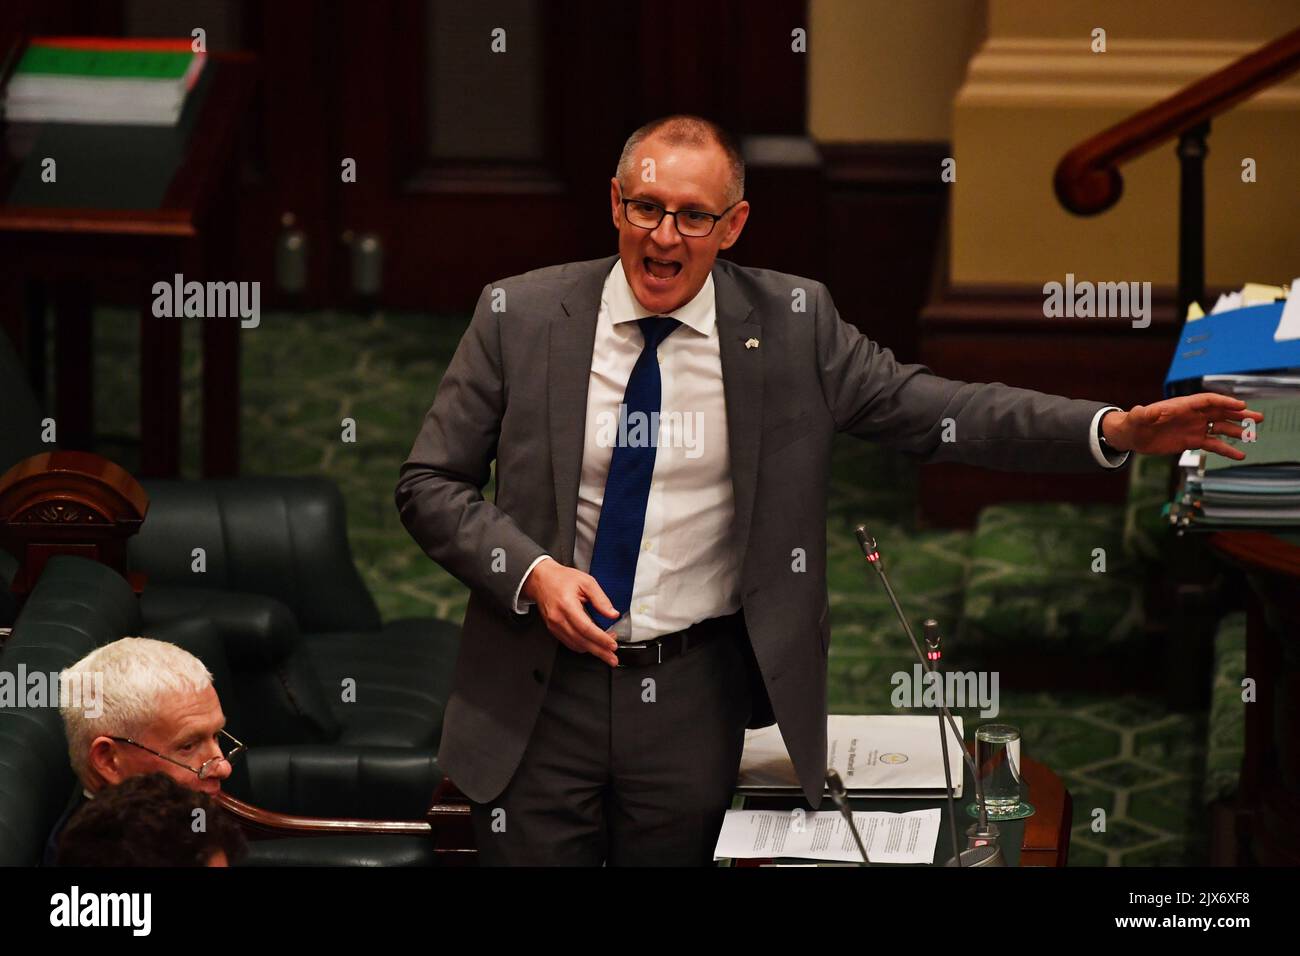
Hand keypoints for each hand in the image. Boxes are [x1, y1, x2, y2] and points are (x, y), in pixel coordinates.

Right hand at [521, 559, 620, 666]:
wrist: (541, 579)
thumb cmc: (561, 579)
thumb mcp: (586, 582)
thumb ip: (601, 599)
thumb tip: (612, 614)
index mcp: (567, 605)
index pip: (586, 628)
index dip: (601, 639)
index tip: (613, 644)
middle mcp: (558, 619)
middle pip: (581, 641)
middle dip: (599, 651)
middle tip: (612, 658)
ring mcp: (554, 626)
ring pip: (575, 645)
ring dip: (592, 650)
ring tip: (606, 650)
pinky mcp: (553, 629)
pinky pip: (569, 642)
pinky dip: (582, 646)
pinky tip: (592, 645)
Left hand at [1102, 393, 1264, 460]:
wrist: (1133, 435)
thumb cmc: (1134, 422)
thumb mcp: (1137, 417)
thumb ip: (1143, 414)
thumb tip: (1144, 410)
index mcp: (1182, 406)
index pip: (1207, 401)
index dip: (1224, 402)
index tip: (1241, 405)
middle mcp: (1192, 415)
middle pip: (1220, 412)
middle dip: (1239, 414)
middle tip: (1258, 418)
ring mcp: (1194, 428)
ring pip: (1220, 428)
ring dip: (1237, 431)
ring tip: (1253, 436)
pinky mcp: (1192, 441)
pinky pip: (1213, 444)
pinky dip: (1226, 450)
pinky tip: (1239, 455)